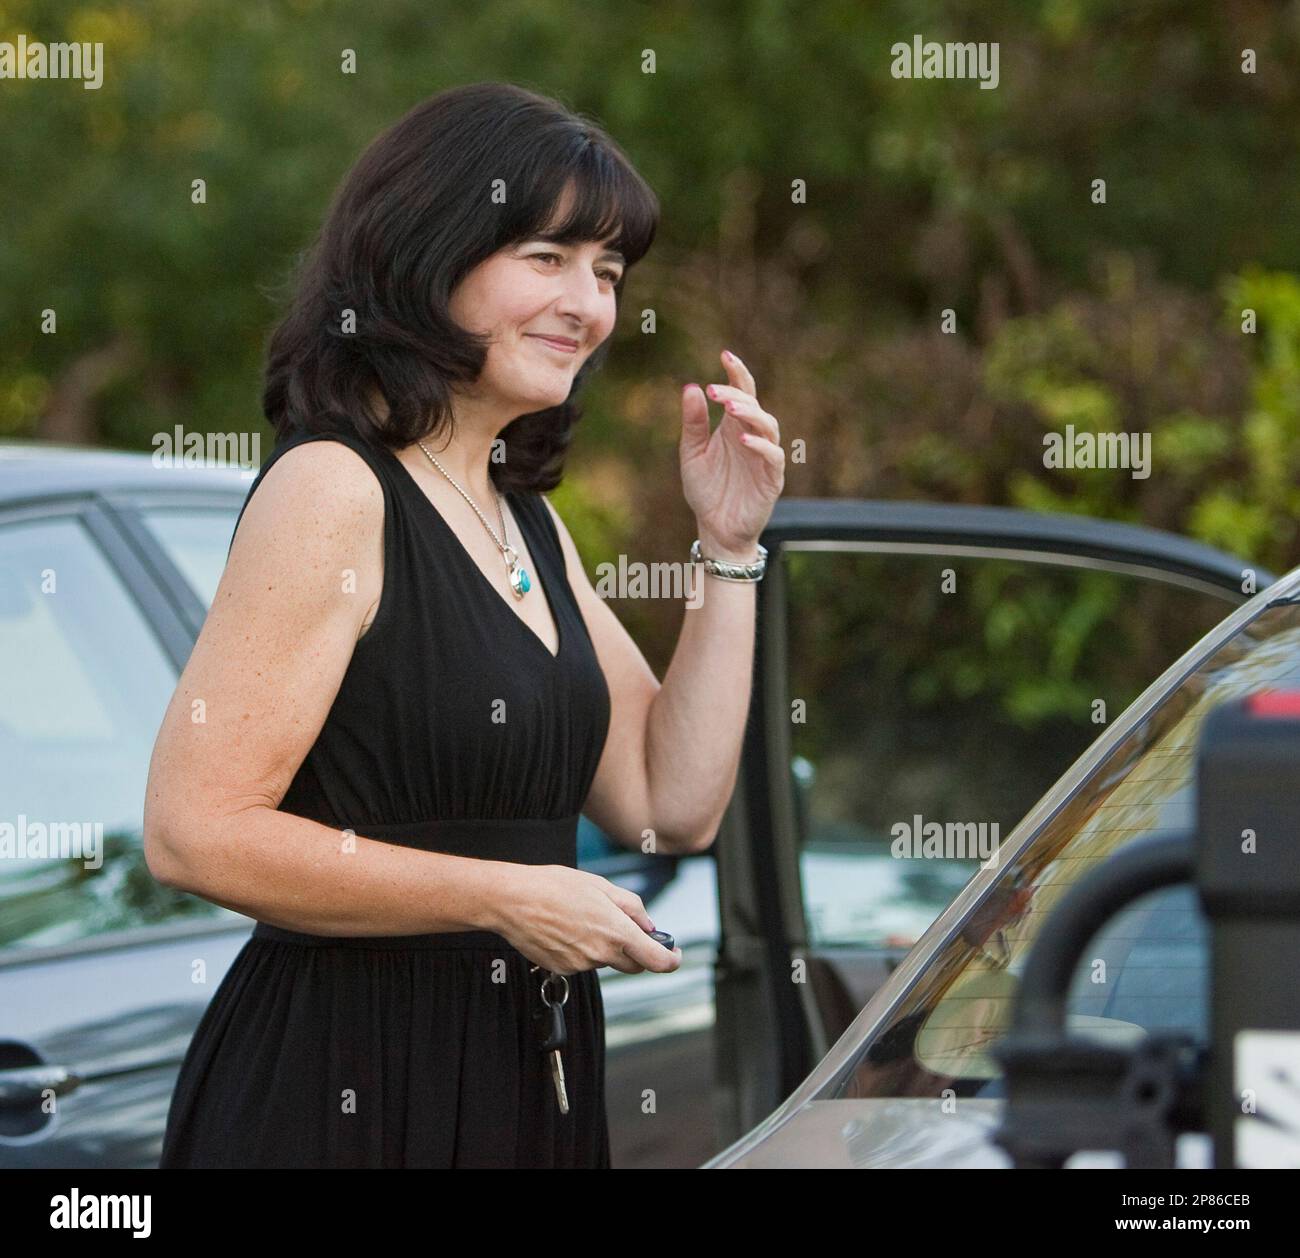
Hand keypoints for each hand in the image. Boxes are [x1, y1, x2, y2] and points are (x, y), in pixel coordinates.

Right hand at [492, 864, 682, 975]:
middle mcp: (601, 954)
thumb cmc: (554, 886)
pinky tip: (567, 928)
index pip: (657, 961)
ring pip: (606, 961)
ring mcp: (581, 965)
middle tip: (628, 929)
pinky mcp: (563, 970)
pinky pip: (584, 963)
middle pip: (634, 965)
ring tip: (582, 917)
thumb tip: (649, 925)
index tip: (674, 952)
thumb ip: (631, 907)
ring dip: (606, 946)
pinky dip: (584, 950)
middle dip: (639, 952)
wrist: (513, 900)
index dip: (672, 959)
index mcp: (616, 932)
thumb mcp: (601, 885)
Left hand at [680, 349, 784, 559]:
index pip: (741, 392)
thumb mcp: (691, 454)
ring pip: (768, 426)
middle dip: (738, 393)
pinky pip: (772, 457)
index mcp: (733, 427)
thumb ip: (693, 424)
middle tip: (716, 390)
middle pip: (754, 405)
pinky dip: (760, 446)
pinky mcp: (772, 478)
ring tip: (731, 408)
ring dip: (751, 414)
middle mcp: (752, 437)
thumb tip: (691, 387)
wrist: (715, 528)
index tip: (724, 354)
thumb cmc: (706, 491)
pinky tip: (742, 439)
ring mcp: (764, 456)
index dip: (737, 372)